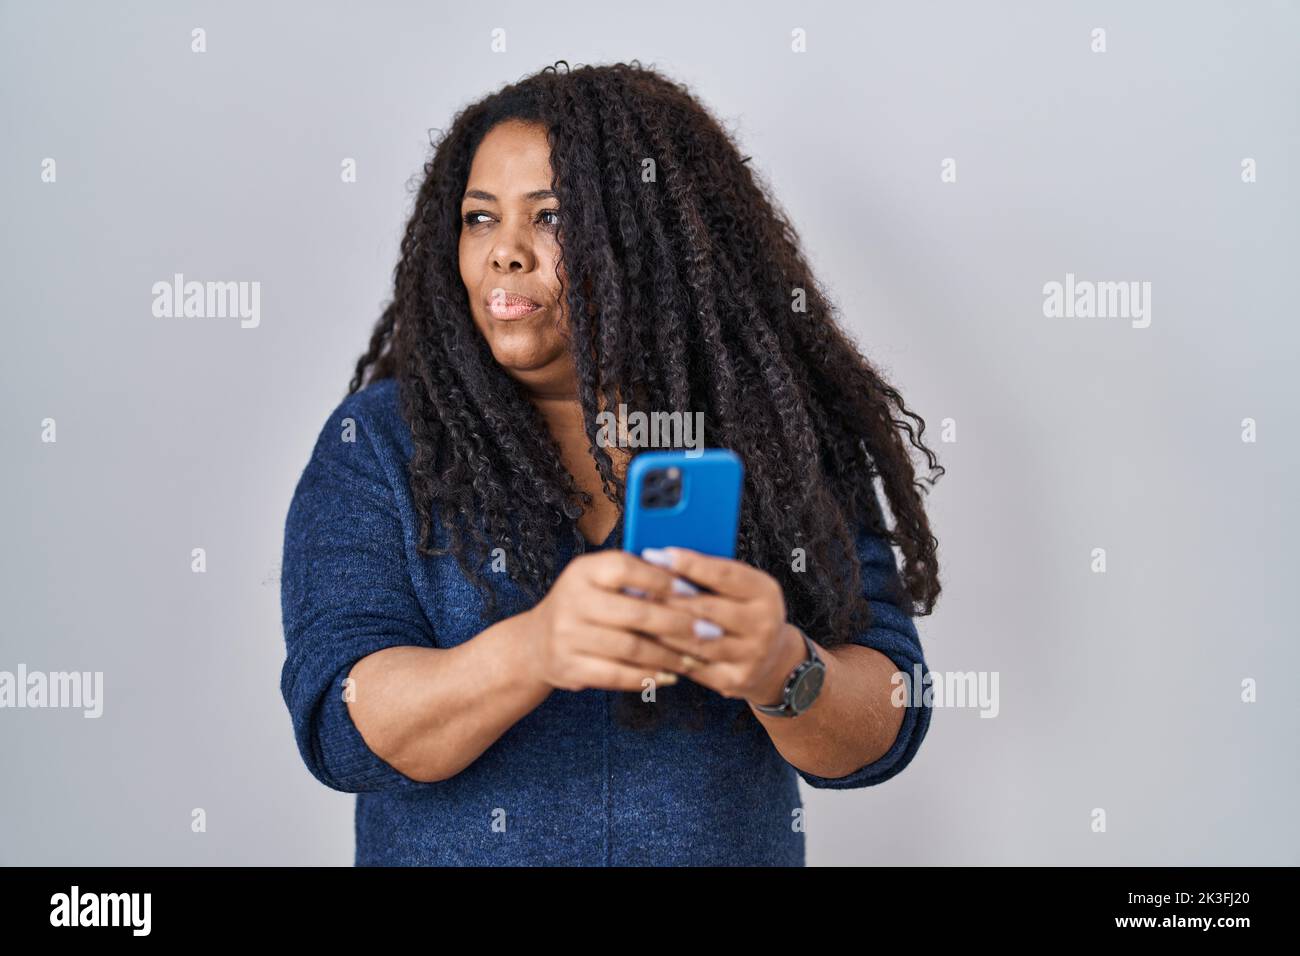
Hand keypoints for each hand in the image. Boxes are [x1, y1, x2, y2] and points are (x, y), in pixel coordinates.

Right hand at [523, 551, 708, 692]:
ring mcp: (568, 637)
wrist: (535, 644)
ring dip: (669, 655)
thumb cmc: (584, 606)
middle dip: (679, 624)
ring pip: (631, 648)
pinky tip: (670, 676)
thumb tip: (690, 578)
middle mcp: (572, 601)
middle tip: (709, 631)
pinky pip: (617, 675)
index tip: (694, 590)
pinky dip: (648, 677)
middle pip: (635, 613)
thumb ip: (634, 577)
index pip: (626, 569)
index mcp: (583, 571)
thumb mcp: (598, 580)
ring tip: (695, 658)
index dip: (662, 579)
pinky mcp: (570, 668)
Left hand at [638, 547, 805, 705]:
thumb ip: (710, 575)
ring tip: (634, 613)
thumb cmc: (743, 612)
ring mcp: (751, 655)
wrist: (773, 661)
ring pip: (695, 640)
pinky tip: (645, 641)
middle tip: (634, 586)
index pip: (723, 574)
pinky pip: (691, 665)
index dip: (688, 564)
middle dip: (666, 597)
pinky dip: (666, 653)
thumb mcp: (740, 589)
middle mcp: (764, 624)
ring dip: (661, 627)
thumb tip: (663, 558)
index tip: (655, 554)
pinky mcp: (733, 680)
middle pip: (706, 608)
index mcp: (765, 592)